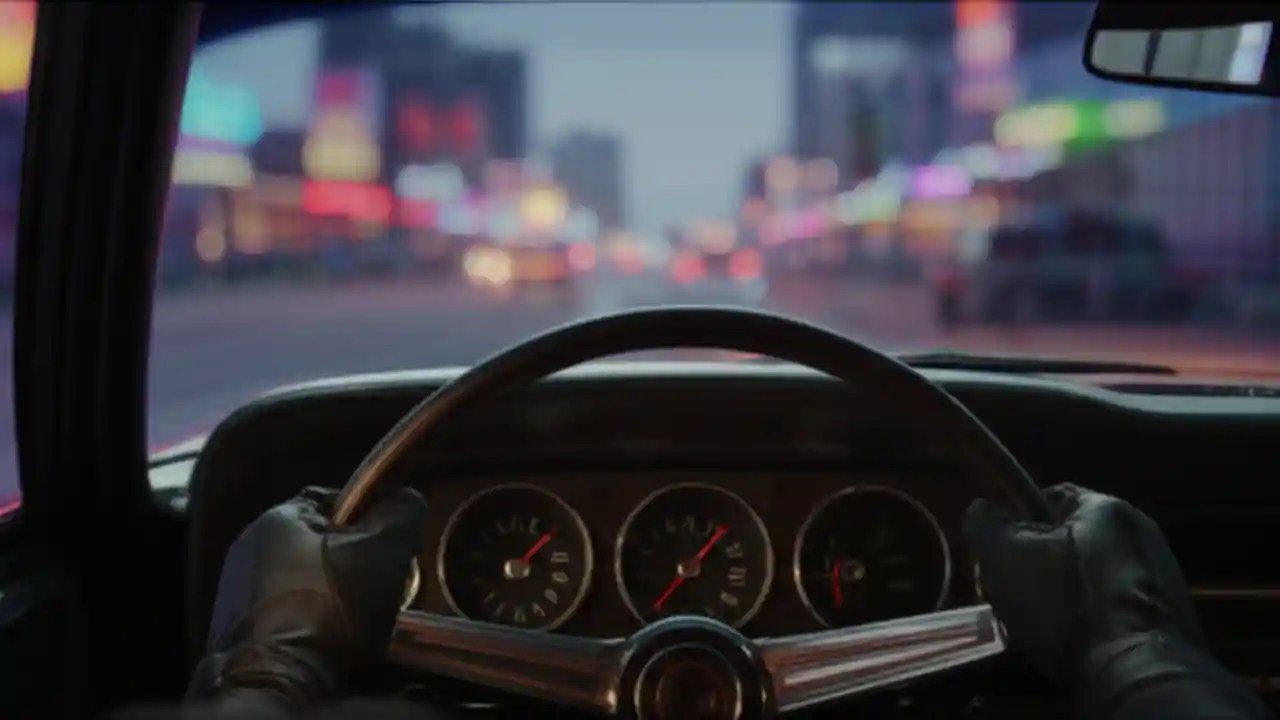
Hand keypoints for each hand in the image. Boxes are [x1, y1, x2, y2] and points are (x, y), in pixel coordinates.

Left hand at [188, 486, 426, 708]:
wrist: (276, 683)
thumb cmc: (329, 608)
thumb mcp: (383, 552)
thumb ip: (401, 514)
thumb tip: (406, 499)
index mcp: (278, 518)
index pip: (331, 498)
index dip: (367, 516)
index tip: (389, 543)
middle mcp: (247, 548)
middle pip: (317, 543)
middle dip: (351, 560)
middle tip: (379, 584)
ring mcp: (236, 593)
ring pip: (303, 580)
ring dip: (331, 594)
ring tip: (358, 619)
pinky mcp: (236, 633)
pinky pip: (287, 614)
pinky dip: (310, 623)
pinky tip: (329, 642)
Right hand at [964, 483, 1202, 685]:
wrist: (1138, 674)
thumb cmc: (1067, 605)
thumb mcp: (1004, 559)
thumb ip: (985, 524)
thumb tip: (982, 508)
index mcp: (1105, 506)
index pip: (1049, 496)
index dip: (1017, 524)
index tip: (1001, 556)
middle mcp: (1142, 530)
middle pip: (1072, 538)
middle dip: (1041, 563)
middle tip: (1017, 594)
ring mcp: (1163, 574)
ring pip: (1094, 574)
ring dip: (1068, 593)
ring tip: (1046, 624)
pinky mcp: (1173, 615)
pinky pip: (1118, 605)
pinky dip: (1096, 618)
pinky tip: (1079, 642)